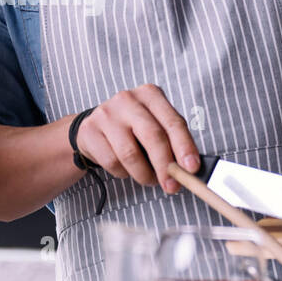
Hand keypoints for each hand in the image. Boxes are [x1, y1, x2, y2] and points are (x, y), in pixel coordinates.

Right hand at [75, 84, 200, 193]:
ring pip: (130, 154)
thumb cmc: (132, 129)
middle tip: (172, 186)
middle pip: (152, 136)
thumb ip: (172, 143)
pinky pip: (112, 161)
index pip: (173, 122)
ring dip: (144, 174)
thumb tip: (188, 170)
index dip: (184, 147)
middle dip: (165, 166)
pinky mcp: (89, 130)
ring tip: (148, 179)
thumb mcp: (155, 126)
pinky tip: (125, 168)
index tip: (192, 168)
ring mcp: (106, 114)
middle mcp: (128, 99)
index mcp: (150, 94)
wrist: (94, 127)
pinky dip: (123, 173)